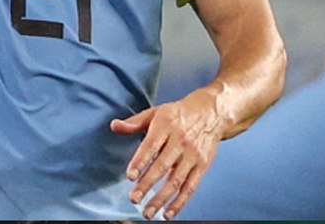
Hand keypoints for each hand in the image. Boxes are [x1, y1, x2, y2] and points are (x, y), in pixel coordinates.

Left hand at [112, 90, 224, 219]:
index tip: (130, 175)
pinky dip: (179, 202)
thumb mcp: (156, 112)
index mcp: (166, 125)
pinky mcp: (202, 166)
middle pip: (162, 166)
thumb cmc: (178, 114)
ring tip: (148, 212)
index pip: (151, 146)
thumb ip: (135, 122)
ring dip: (161, 198)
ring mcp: (193, 154)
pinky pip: (190, 187)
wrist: (210, 113)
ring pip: (176, 180)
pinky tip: (167, 213)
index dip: (140, 161)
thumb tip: (114, 126)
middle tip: (134, 198)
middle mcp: (180, 140)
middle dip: (147, 184)